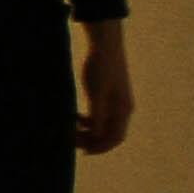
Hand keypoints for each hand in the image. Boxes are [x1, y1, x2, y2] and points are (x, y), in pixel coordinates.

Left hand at [76, 21, 132, 156]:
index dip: (99, 148)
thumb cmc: (100, 67)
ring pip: (103, 125)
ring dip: (88, 130)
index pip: (114, 139)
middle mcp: (123, 108)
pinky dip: (89, 120)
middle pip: (109, 134)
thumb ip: (98, 118)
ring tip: (71, 128)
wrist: (104, 42)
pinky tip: (75, 117)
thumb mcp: (97, 94)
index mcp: (123, 109)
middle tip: (70, 139)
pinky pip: (100, 115)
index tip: (82, 150)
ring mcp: (117, 101)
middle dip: (91, 140)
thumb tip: (96, 139)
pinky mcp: (110, 93)